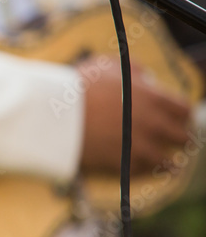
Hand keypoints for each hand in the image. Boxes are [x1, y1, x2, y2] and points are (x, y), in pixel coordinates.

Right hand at [79, 56, 191, 174]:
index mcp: (153, 98)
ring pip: (166, 161)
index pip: (183, 110)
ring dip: (168, 162)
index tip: (177, 118)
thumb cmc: (78, 86)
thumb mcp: (106, 66)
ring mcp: (138, 146)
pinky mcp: (121, 163)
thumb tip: (143, 77)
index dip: (181, 115)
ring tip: (170, 165)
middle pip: (181, 137)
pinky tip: (143, 169)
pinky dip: (143, 170)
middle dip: (179, 138)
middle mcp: (151, 124)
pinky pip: (140, 171)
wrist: (53, 115)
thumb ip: (132, 69)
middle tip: (175, 141)